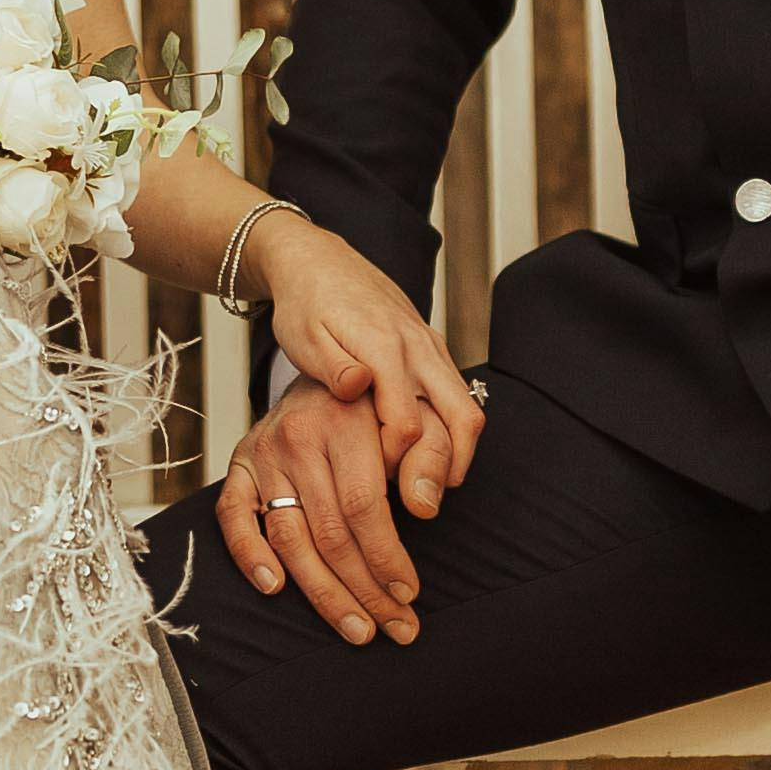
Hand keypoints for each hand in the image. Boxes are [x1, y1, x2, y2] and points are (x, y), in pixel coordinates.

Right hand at [216, 275, 484, 648]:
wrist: (323, 363)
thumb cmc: (378, 401)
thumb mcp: (416, 410)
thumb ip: (429, 452)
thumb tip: (428, 507)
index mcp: (343, 422)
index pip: (365, 506)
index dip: (388, 557)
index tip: (411, 593)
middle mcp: (296, 438)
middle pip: (329, 532)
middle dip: (366, 590)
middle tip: (394, 628)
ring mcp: (264, 455)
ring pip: (290, 537)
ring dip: (323, 593)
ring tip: (356, 629)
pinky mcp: (240, 466)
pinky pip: (233, 517)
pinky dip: (250, 555)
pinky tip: (275, 588)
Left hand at [254, 215, 486, 503]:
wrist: (320, 261)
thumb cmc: (306, 305)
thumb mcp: (304, 336)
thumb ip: (332, 367)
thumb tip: (358, 387)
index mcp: (383, 348)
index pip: (406, 421)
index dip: (395, 462)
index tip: (377, 489)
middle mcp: (418, 349)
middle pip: (457, 418)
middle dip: (444, 467)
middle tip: (425, 508)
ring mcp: (432, 350)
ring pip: (467, 410)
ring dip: (457, 455)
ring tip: (435, 492)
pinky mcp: (434, 352)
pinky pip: (460, 398)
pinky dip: (455, 434)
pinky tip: (434, 462)